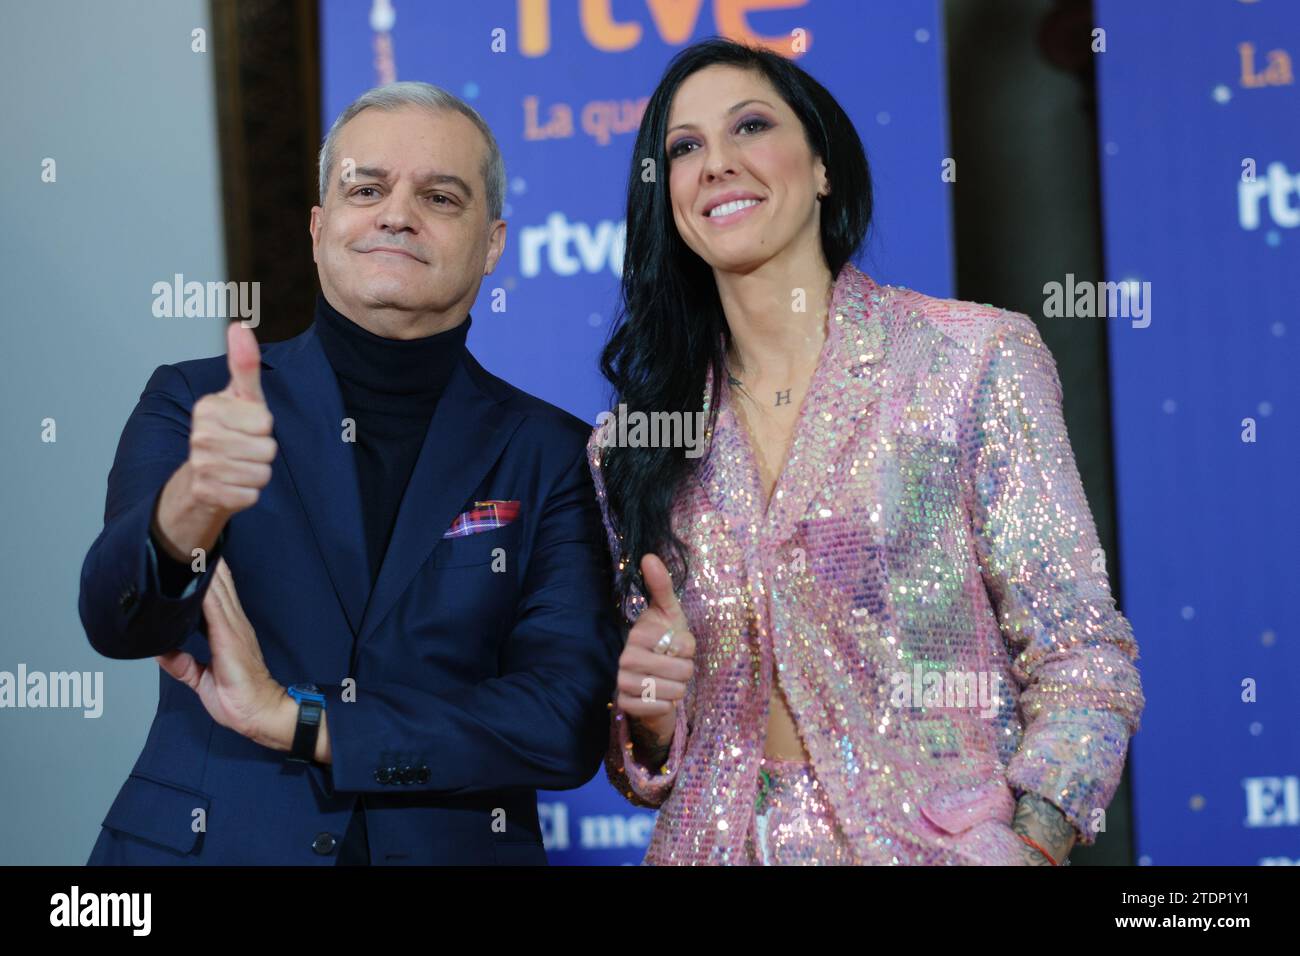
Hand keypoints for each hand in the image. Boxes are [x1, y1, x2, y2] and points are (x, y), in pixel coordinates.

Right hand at [153, 322, 276, 558]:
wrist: (199, 481)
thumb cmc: (227, 433)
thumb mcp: (240, 398)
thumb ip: (244, 364)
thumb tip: (240, 326)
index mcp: (208, 408)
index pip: (265, 422)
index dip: (263, 428)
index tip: (245, 427)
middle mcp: (200, 435)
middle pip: (267, 448)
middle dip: (262, 452)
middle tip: (242, 449)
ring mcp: (201, 465)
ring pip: (262, 472)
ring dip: (256, 472)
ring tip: (238, 466)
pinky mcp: (208, 493)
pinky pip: (252, 494)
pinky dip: (248, 492)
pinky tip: (231, 484)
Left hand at [156, 558, 285, 744]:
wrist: (259, 712)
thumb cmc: (237, 697)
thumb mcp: (200, 678)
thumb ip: (182, 663)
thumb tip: (160, 650)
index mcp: (227, 629)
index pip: (216, 593)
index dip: (207, 569)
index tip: (194, 547)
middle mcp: (232, 622)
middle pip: (218, 582)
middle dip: (205, 558)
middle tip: (192, 531)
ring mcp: (232, 627)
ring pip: (217, 588)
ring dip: (206, 565)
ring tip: (194, 540)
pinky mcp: (228, 637)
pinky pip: (215, 606)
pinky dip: (207, 587)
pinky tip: (199, 570)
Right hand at [617, 553, 694, 754]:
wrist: (654, 681)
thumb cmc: (665, 643)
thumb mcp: (669, 613)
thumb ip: (662, 586)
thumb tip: (649, 556)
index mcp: (638, 634)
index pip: (683, 645)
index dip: (688, 648)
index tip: (676, 646)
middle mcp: (626, 657)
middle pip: (681, 670)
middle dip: (685, 670)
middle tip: (673, 666)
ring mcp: (623, 682)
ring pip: (674, 690)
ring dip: (678, 689)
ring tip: (666, 681)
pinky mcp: (625, 705)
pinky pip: (662, 708)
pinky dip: (667, 706)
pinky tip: (658, 697)